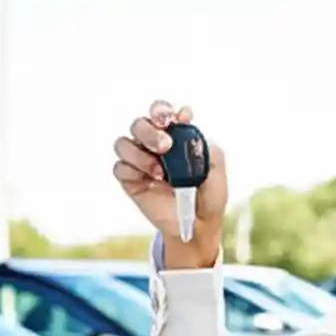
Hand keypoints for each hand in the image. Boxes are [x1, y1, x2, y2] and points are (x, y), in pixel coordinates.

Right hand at [112, 100, 227, 258]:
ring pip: (123, 143)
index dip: (163, 110)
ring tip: (161, 172)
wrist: (198, 225)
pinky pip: (120, 167)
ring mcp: (140, 162)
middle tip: (166, 146)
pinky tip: (151, 181)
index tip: (176, 119)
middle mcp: (154, 145)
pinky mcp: (130, 180)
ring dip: (140, 154)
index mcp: (175, 136)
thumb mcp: (216, 169)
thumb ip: (205, 146)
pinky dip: (133, 171)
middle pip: (139, 123)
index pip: (161, 112)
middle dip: (150, 131)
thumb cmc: (208, 195)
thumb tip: (188, 127)